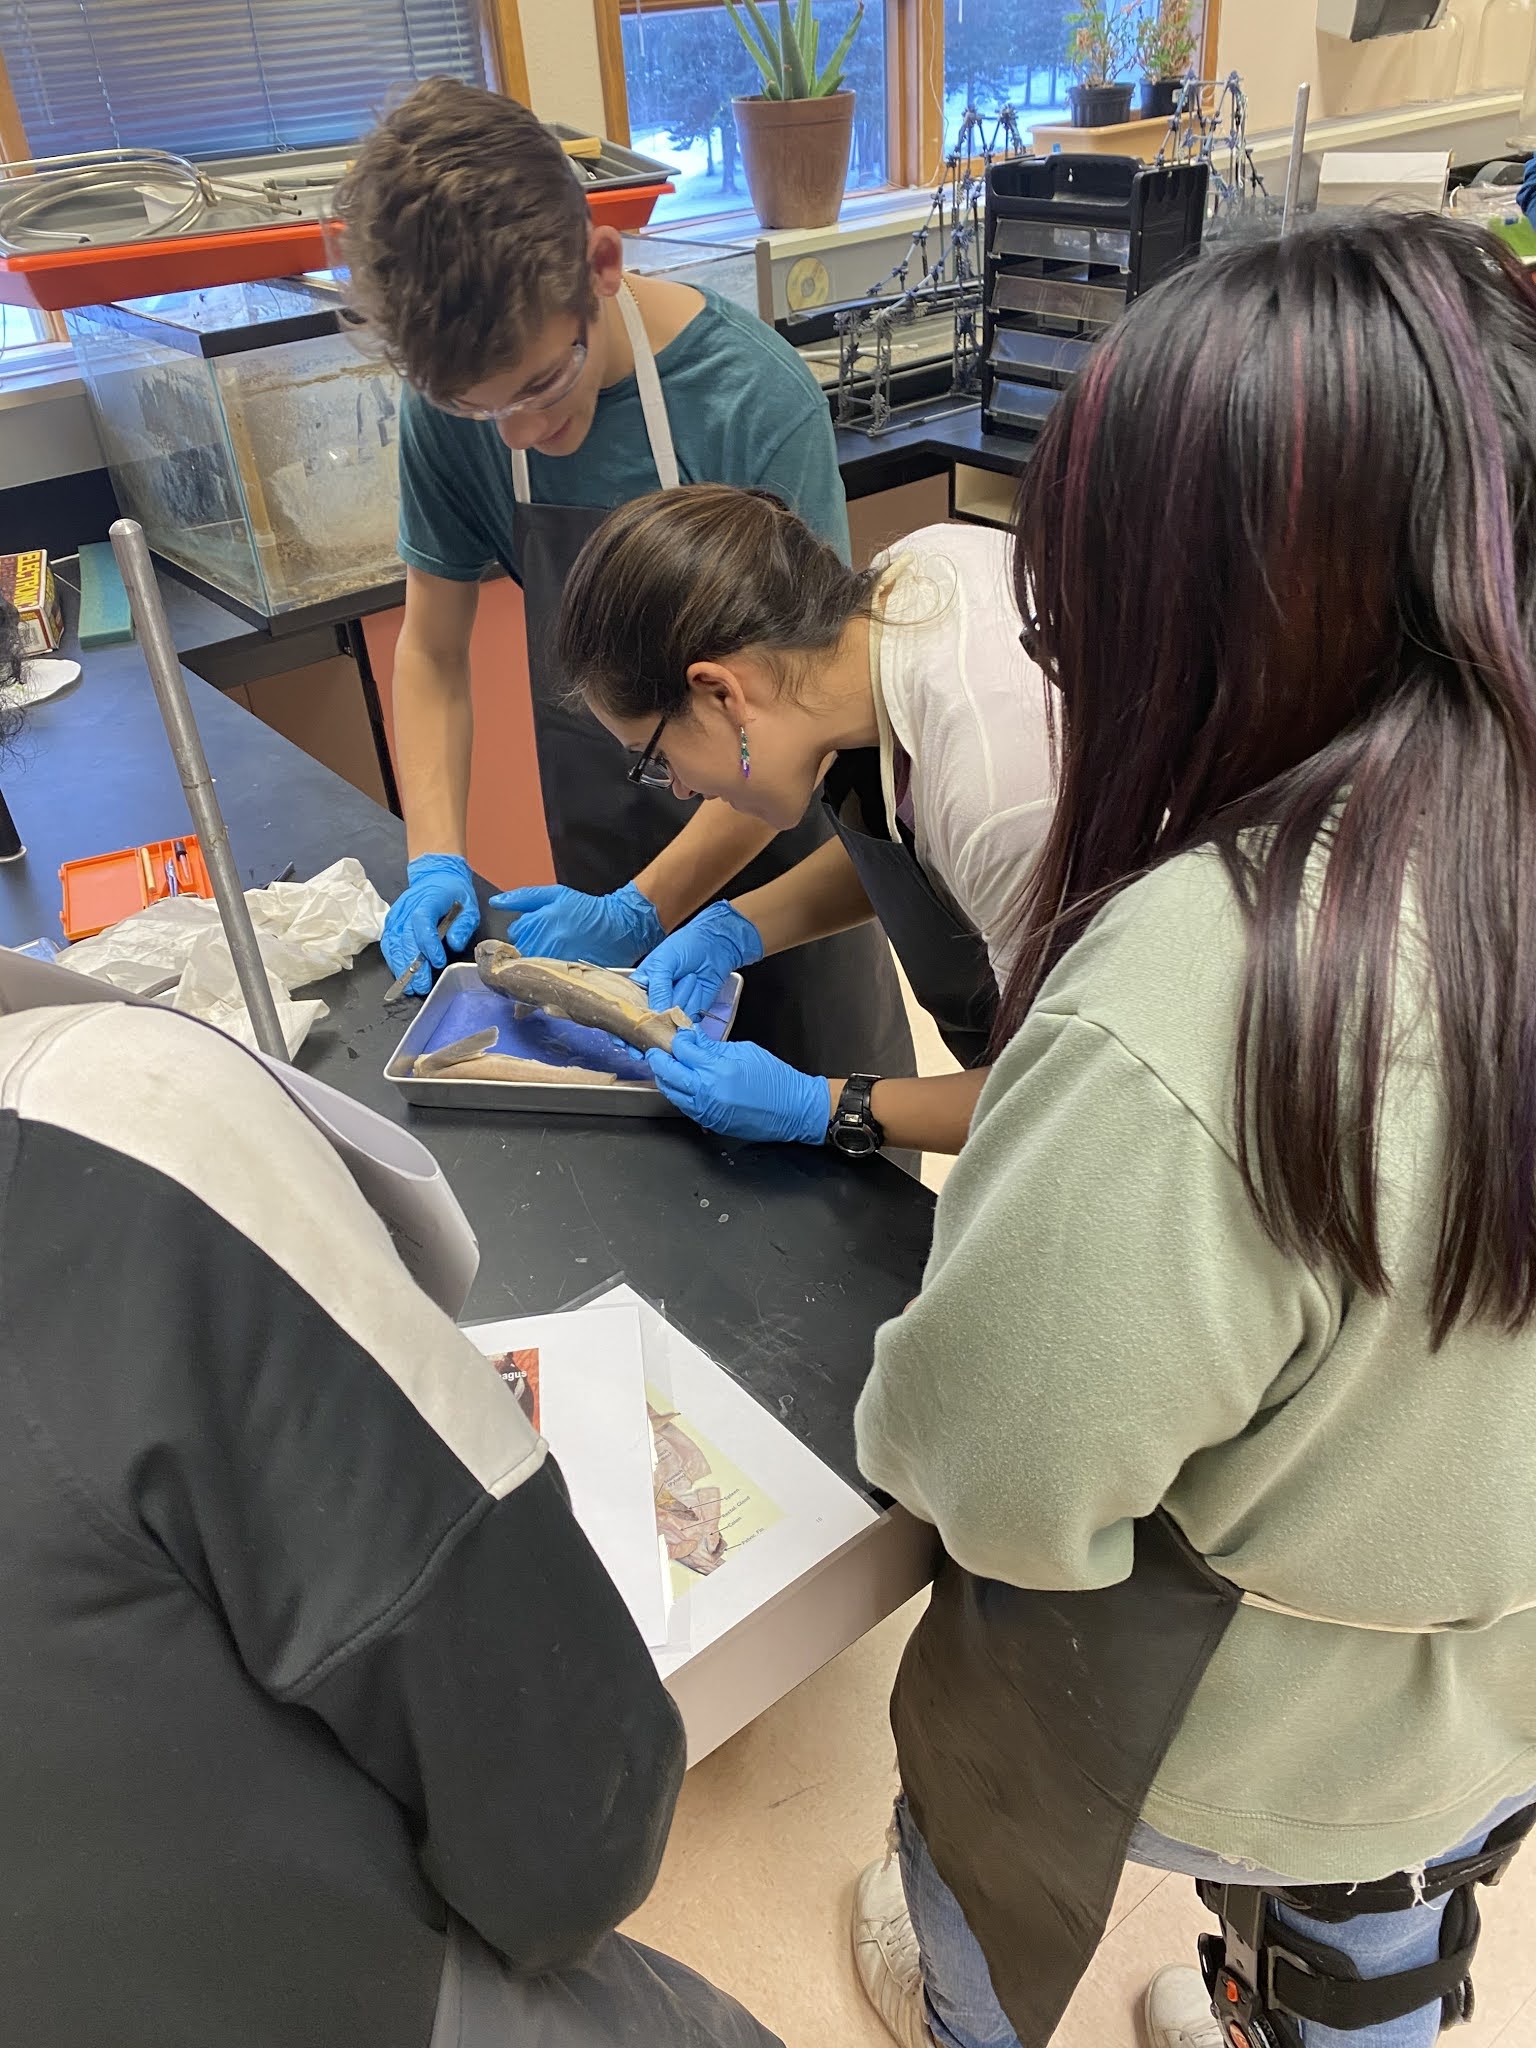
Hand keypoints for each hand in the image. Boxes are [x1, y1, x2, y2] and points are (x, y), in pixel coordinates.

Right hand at [381, 854, 478, 994]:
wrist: (436, 875)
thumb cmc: (454, 893)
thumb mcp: (469, 905)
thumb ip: (464, 924)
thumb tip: (454, 944)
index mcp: (428, 899)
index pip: (422, 921)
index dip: (428, 943)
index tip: (438, 962)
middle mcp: (407, 907)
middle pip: (405, 937)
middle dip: (412, 965)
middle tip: (421, 986)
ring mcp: (396, 915)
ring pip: (393, 942)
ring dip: (399, 966)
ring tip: (410, 986)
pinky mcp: (391, 922)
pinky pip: (388, 943)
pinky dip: (393, 960)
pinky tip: (400, 975)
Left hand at [489, 880, 663, 966]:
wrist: (619, 926)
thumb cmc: (587, 909)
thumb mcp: (555, 895)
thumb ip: (524, 897)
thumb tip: (495, 902)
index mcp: (536, 923)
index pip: (515, 932)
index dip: (526, 930)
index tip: (540, 929)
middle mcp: (541, 945)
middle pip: (518, 952)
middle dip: (529, 947)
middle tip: (551, 942)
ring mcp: (551, 964)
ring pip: (529, 968)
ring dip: (536, 964)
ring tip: (558, 954)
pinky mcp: (563, 978)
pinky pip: (542, 981)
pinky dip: (546, 978)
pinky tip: (558, 969)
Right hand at [633, 901, 763, 1019]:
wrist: (715, 944)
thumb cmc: (685, 945)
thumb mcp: (663, 962)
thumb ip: (658, 989)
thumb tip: (658, 1014)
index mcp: (641, 986)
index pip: (635, 1008)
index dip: (643, 1011)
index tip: (654, 1002)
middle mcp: (656, 999)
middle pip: (656, 1016)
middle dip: (670, 998)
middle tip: (678, 977)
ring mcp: (674, 1007)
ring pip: (674, 1018)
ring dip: (686, 996)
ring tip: (690, 976)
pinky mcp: (691, 1012)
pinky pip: (690, 1018)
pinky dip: (697, 1002)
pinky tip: (698, 986)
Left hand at [646, 1030, 830, 1144]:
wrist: (793, 1108)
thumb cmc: (775, 1079)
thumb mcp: (745, 1051)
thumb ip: (714, 1047)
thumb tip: (693, 1041)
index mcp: (718, 1068)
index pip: (684, 1051)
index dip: (678, 1040)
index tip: (680, 1036)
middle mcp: (708, 1091)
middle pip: (669, 1073)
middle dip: (660, 1060)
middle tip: (658, 1051)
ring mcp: (707, 1110)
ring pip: (672, 1093)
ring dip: (666, 1079)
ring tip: (667, 1067)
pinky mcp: (710, 1122)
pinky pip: (685, 1107)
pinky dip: (679, 1094)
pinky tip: (681, 1085)